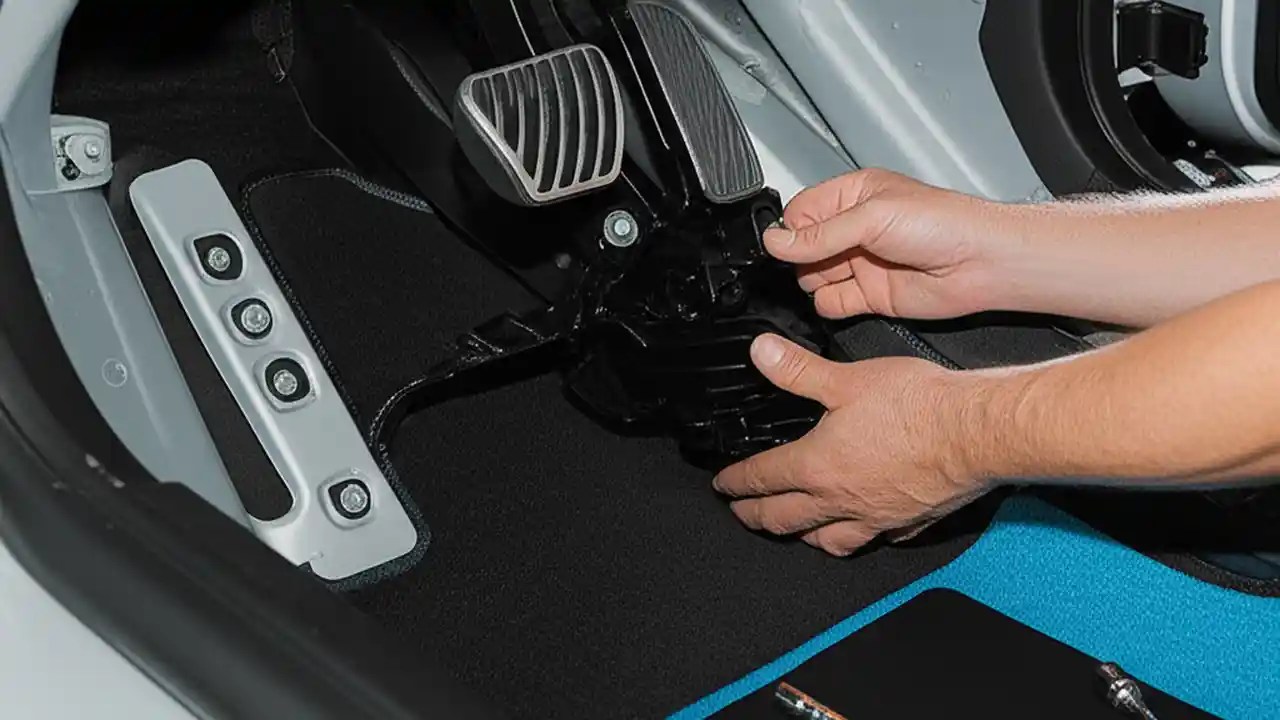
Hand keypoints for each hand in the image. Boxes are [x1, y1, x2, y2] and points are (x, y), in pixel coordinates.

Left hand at [713, 334, 992, 555]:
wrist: (974, 433)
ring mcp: (875, 517)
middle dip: (755, 516)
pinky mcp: (909, 522)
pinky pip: (876, 539)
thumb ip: (798, 370)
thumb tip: (761, 353)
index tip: (723, 485)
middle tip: (741, 513)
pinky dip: (861, 536)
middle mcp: (841, 501)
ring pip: (827, 541)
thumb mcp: (846, 379)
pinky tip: (864, 528)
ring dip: (804, 536)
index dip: (736, 482)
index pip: (762, 480)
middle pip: (784, 519)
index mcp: (817, 467)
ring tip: (795, 530)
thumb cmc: (918, 407)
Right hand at [764, 168, 1026, 319]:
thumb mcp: (872, 217)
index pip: (801, 212)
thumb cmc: (944, 223)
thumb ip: (821, 234)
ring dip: (814, 280)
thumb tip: (777, 241)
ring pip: (814, 277)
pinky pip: (833, 303)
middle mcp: (855, 229)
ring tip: (833, 275)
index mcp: (854, 196)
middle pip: (803, 247)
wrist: (982, 263)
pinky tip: (840, 296)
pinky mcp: (870, 295)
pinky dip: (829, 304)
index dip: (790, 229)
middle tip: (811, 260)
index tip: (783, 245)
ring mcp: (861, 264)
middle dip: (800, 257)